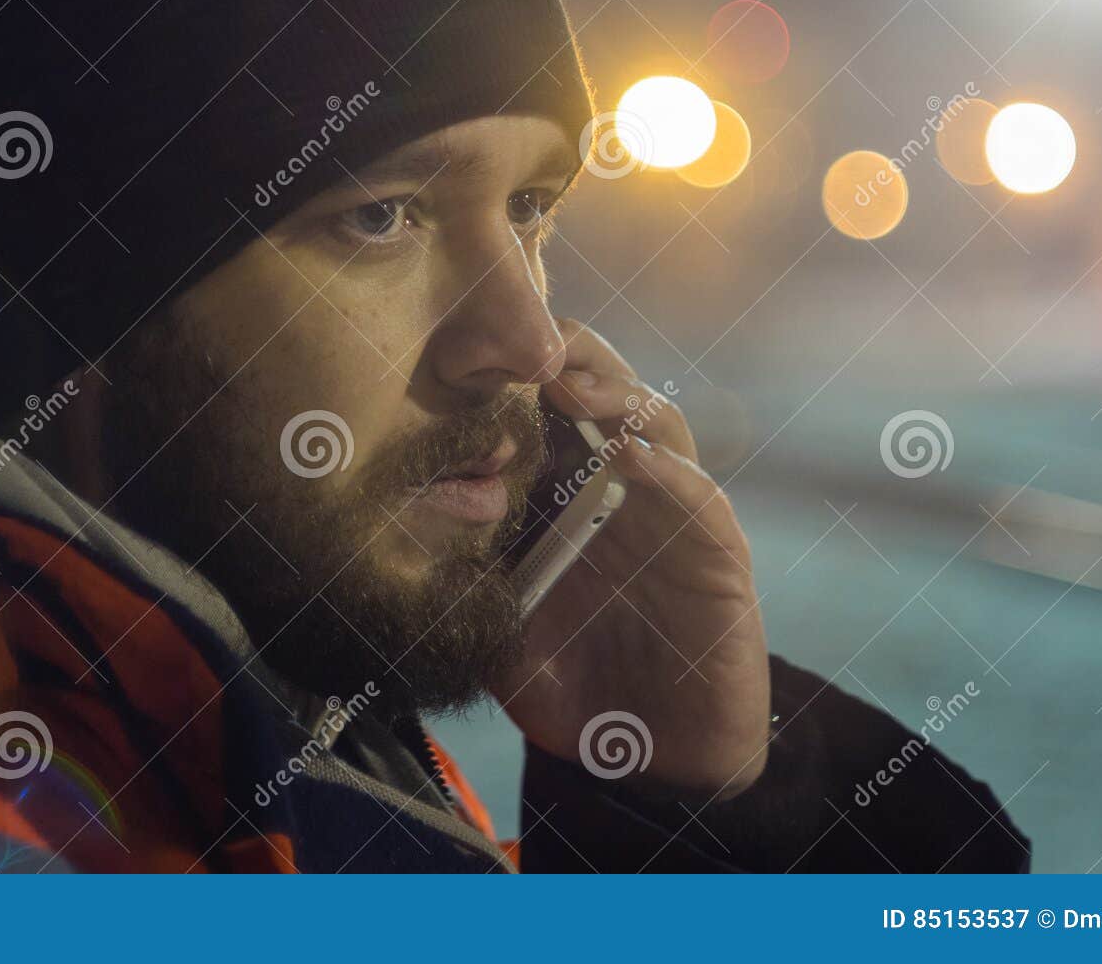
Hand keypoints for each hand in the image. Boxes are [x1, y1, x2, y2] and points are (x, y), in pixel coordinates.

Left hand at [491, 318, 771, 797]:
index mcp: (566, 498)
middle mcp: (620, 489)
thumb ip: (463, 592)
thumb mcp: (498, 637)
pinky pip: (695, 495)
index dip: (512, 375)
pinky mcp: (715, 547)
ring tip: (569, 384)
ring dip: (615, 395)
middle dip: (567, 358)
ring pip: (653, 423)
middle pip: (601, 393)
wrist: (659, 763)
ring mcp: (671, 510)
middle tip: (521, 337)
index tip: (462, 348)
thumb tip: (387, 555)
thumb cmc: (577, 691)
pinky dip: (665, 470)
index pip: (543, 412)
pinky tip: (629, 457)